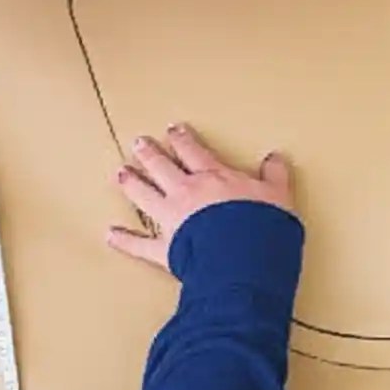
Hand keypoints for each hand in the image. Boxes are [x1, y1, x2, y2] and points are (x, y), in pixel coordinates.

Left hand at [107, 123, 292, 270]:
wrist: (244, 260)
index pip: (193, 152)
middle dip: (149, 153)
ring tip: (122, 173)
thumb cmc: (261, 227)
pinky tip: (111, 235)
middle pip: (161, 167)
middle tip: (139, 143)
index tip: (174, 130)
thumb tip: (275, 159)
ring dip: (132, 184)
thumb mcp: (278, 196)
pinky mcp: (166, 249)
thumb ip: (274, 177)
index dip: (182, 139)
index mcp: (213, 178)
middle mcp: (187, 193)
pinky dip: (125, 240)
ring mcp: (172, 220)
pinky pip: (140, 244)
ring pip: (144, 195)